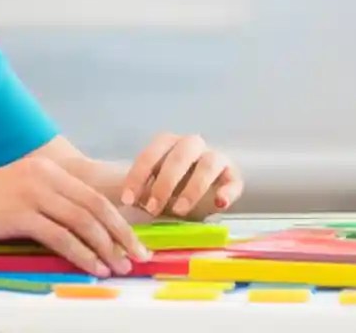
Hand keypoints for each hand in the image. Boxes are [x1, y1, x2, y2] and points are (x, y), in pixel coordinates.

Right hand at [0, 156, 150, 276]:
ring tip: (120, 268)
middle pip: (95, 207)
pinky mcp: (19, 213)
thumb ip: (49, 205)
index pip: (94, 196)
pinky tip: (94, 267)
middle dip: (121, 235)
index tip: (134, 242)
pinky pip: (60, 236)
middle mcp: (44, 175)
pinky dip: (81, 254)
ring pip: (82, 222)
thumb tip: (84, 230)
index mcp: (48, 169)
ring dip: (106, 248)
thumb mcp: (20, 196)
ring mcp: (31, 192)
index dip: (119, 221)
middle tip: (138, 257)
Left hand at [119, 133, 243, 218]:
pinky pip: (233, 180)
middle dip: (164, 183)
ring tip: (180, 211)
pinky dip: (228, 191)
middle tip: (152, 208)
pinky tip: (220, 204)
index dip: (137, 175)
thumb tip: (121, 206)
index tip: (127, 200)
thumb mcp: (149, 188)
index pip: (152, 153)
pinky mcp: (232, 176)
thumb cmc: (167, 189)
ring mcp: (215, 158)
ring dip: (193, 187)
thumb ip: (139, 192)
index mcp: (168, 144)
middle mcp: (192, 145)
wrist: (197, 193)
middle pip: (180, 155)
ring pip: (208, 163)